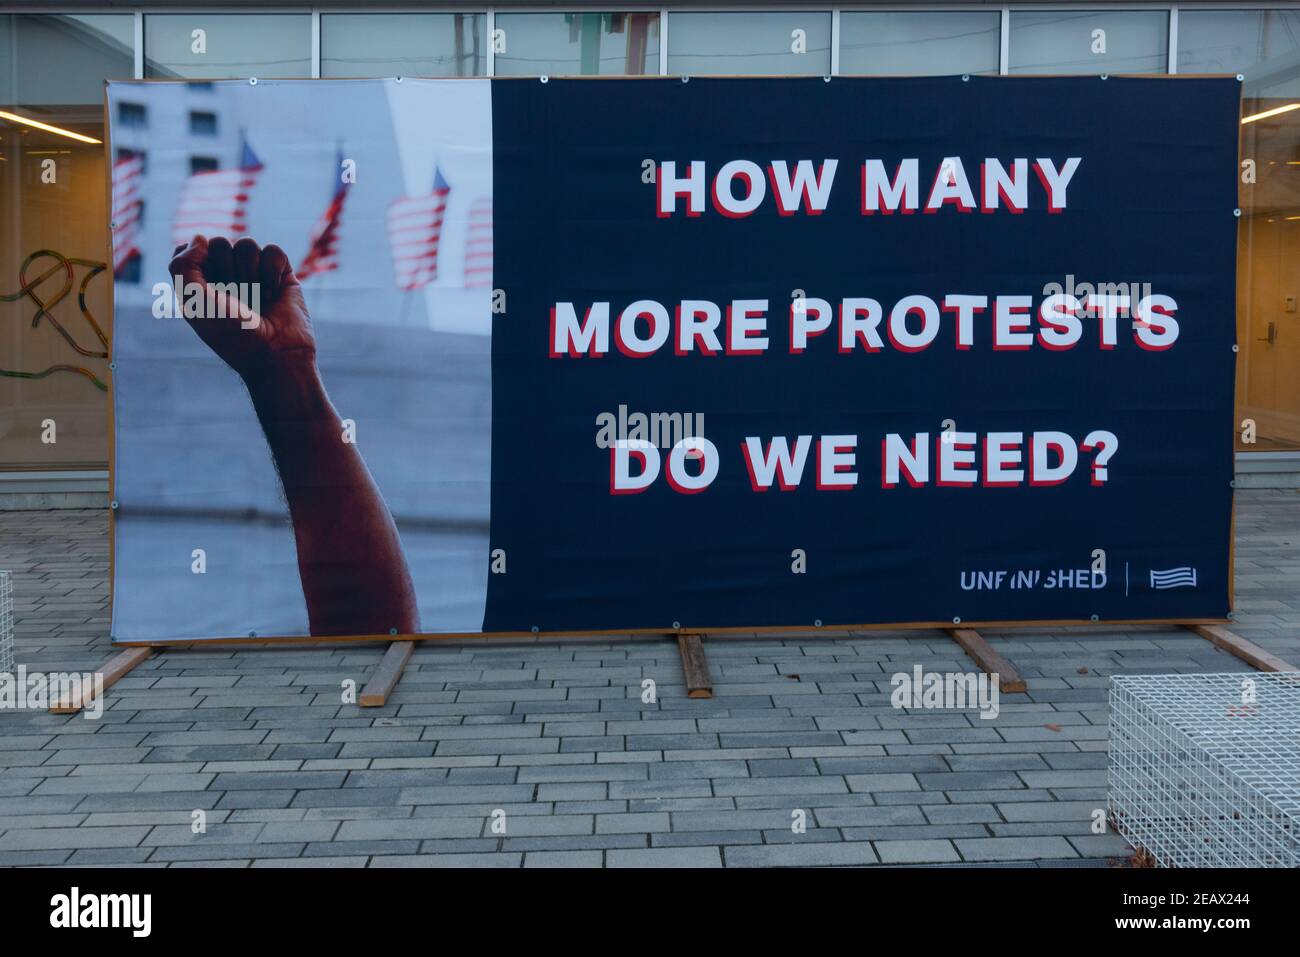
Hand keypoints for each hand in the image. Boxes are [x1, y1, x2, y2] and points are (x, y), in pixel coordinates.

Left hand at [169, 234, 316, 377]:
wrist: (274, 353)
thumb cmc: (231, 334)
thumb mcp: (194, 302)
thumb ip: (182, 266)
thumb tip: (200, 238)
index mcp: (201, 282)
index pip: (192, 248)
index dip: (198, 261)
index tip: (206, 287)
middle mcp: (227, 276)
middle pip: (220, 243)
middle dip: (227, 270)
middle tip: (235, 298)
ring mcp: (255, 273)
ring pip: (247, 244)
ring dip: (251, 273)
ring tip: (257, 298)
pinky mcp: (281, 274)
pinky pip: (273, 250)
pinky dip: (271, 271)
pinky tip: (273, 292)